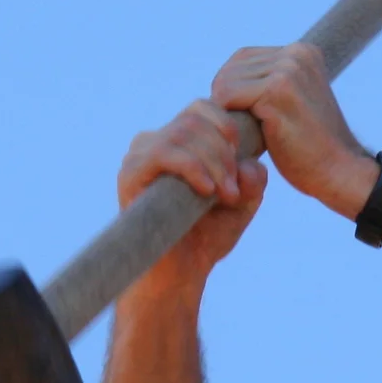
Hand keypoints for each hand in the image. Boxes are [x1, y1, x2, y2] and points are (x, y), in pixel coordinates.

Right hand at [117, 99, 267, 297]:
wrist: (178, 275)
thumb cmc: (207, 237)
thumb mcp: (242, 202)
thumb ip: (252, 179)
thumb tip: (248, 165)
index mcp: (178, 142)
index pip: (202, 108)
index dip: (228, 126)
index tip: (242, 160)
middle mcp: (155, 142)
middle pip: (195, 117)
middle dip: (225, 151)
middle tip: (234, 190)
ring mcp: (139, 156)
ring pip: (183, 132)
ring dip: (214, 162)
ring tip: (225, 195)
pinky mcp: (129, 174)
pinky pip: (163, 152)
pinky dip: (192, 167)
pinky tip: (206, 190)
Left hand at [211, 44, 377, 215]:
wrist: (340, 171)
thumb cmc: (309, 147)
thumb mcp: (293, 101)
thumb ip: (268, 82)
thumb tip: (221, 79)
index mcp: (302, 51)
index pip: (242, 58)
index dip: (235, 91)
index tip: (253, 118)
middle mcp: (296, 53)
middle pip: (230, 69)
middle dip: (230, 103)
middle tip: (254, 130)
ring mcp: (288, 69)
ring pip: (225, 83)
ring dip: (231, 114)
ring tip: (257, 134)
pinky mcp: (278, 89)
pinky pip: (226, 97)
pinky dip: (231, 122)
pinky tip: (254, 138)